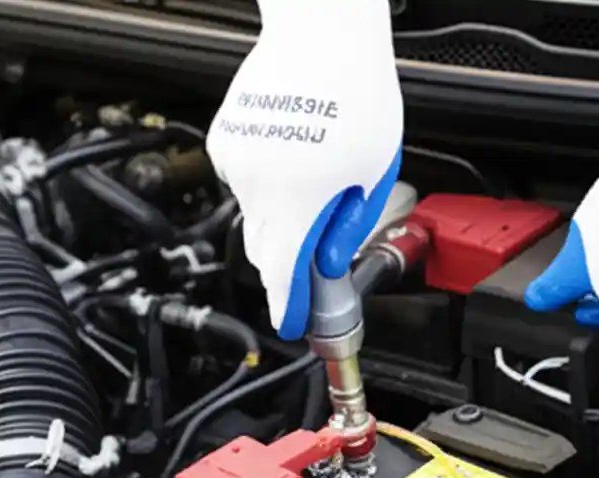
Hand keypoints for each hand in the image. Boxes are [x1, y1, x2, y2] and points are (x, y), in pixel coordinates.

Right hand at [207, 0, 402, 339]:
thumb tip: (330, 259)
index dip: (288, 307)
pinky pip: (246, 178)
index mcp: (295, 201)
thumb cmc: (355, 92)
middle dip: (287, 263)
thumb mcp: (374, 172)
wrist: (321, 32)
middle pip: (264, 250)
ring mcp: (235, 161)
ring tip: (319, 173)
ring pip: (256, 211)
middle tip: (316, 260)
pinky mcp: (225, 138)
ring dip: (282, 212)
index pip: (283, 275)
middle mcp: (256, 185)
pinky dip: (267, 180)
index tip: (291, 324)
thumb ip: (349, 224)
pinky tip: (295, 151)